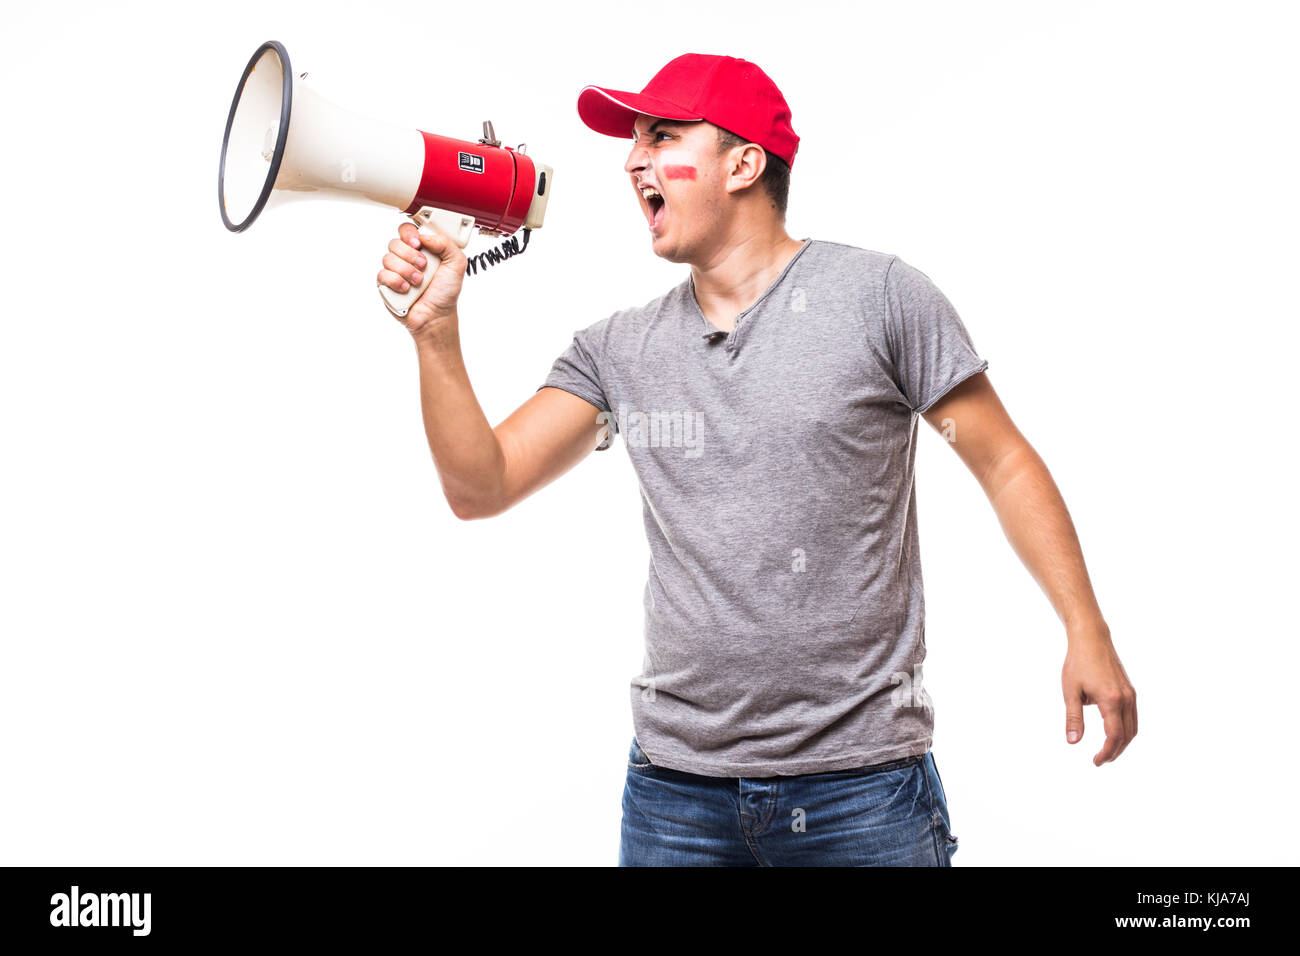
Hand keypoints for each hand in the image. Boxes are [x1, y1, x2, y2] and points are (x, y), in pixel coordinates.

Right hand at [376, 222, 467, 337]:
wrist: (436, 315)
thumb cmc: (445, 292)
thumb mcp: (457, 263)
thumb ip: (446, 243)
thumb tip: (425, 236)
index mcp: (422, 248)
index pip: (406, 230)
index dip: (409, 234)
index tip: (418, 244)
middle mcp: (406, 257)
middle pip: (395, 242)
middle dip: (411, 255)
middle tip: (423, 266)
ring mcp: (395, 270)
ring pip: (388, 258)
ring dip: (406, 271)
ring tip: (418, 282)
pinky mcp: (386, 284)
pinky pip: (383, 275)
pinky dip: (397, 282)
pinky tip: (407, 289)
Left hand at [1062, 622, 1137, 764]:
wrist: (1091, 639)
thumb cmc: (1078, 663)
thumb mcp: (1070, 691)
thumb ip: (1073, 718)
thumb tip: (1073, 742)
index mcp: (1111, 700)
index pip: (1114, 736)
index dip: (1107, 753)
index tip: (1096, 762)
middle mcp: (1126, 699)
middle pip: (1127, 735)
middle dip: (1115, 752)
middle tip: (1100, 760)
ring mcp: (1131, 694)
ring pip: (1133, 728)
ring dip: (1122, 743)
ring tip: (1107, 752)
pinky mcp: (1130, 691)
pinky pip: (1133, 717)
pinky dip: (1126, 730)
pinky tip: (1114, 734)